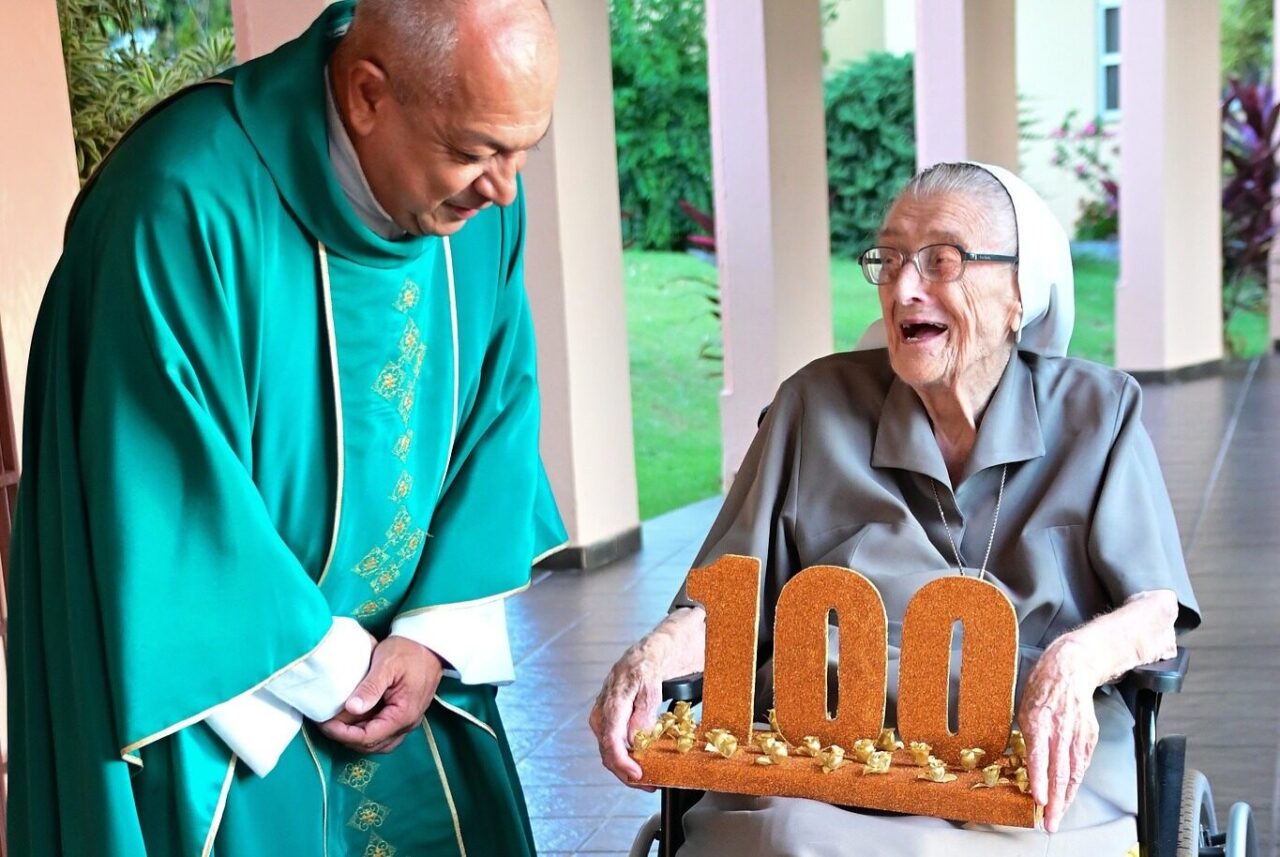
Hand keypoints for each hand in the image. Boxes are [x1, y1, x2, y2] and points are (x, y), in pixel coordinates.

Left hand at [317, 636, 444, 753]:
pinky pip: (383, 732)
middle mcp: (407, 724)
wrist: (430, 643)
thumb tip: (351, 708)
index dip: (343, 734)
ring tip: (337, 723)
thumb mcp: (386, 665)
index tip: (325, 724)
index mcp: (403, 715)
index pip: (368, 737)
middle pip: (372, 744)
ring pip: (378, 742)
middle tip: (326, 724)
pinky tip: (353, 718)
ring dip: (356, 737)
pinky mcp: (404, 714)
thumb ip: (370, 688)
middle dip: (346, 737)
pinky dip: (366, 730)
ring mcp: (407, 721)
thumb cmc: (408, 651)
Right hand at [589, 608, 705, 787]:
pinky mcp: (609, 717)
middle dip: (624, 771)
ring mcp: (605, 713)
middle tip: (646, 784)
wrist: (648, 652)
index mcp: (614, 698)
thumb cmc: (649, 663)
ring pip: (608, 749)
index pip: (610, 738)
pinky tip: (637, 764)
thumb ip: (643, 711)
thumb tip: (633, 740)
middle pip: (607, 749)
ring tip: (644, 780)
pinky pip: (612, 742)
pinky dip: (624, 757)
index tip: (637, 775)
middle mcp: (604, 708)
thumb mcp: (651, 685)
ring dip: (624, 767)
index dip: (622, 761)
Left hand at [1018, 635, 1099, 832]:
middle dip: (1055, 800)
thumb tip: (1022, 763)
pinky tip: (1068, 795)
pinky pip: (1081, 764)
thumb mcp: (1023, 706)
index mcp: (1039, 720)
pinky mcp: (1089, 736)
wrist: (1071, 668)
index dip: (1040, 779)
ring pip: (1073, 772)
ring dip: (1066, 797)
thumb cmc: (1041, 687)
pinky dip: (1074, 782)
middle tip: (1049, 821)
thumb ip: (1025, 735)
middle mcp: (1061, 729)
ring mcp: (1078, 734)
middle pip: (1060, 771)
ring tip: (1057, 815)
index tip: (1039, 799)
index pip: (1040, 755)